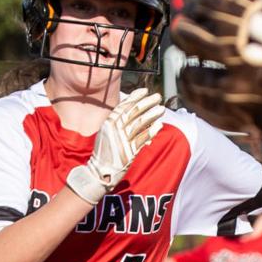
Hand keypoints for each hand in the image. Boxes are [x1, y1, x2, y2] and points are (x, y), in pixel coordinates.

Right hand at [66, 88, 164, 203]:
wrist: (99, 171)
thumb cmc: (104, 152)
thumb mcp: (107, 132)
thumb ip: (117, 122)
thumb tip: (132, 112)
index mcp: (109, 122)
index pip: (124, 106)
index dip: (135, 97)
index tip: (145, 90)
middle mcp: (115, 129)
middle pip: (134, 112)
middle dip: (147, 103)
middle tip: (157, 97)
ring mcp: (122, 140)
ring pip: (140, 123)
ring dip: (152, 114)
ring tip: (162, 108)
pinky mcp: (129, 151)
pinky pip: (142, 139)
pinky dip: (151, 131)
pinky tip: (159, 125)